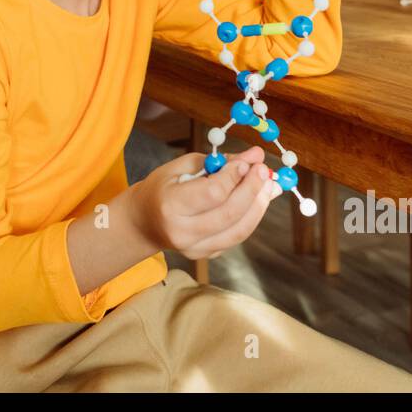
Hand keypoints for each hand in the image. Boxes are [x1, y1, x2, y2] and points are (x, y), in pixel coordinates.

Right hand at [127, 145, 279, 259]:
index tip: (249, 162)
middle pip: (230, 213)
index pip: (212, 193)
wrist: (143, 222)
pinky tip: (256, 200)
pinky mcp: (205, 256)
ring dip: (259, 206)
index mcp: (171, 205)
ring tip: (268, 185)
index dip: (235, 177)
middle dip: (253, 189)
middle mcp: (182, 232)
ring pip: (239, 231)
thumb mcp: (183, 166)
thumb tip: (255, 155)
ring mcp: (194, 248)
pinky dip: (250, 218)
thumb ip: (219, 161)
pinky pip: (235, 237)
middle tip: (265, 170)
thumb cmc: (162, 188)